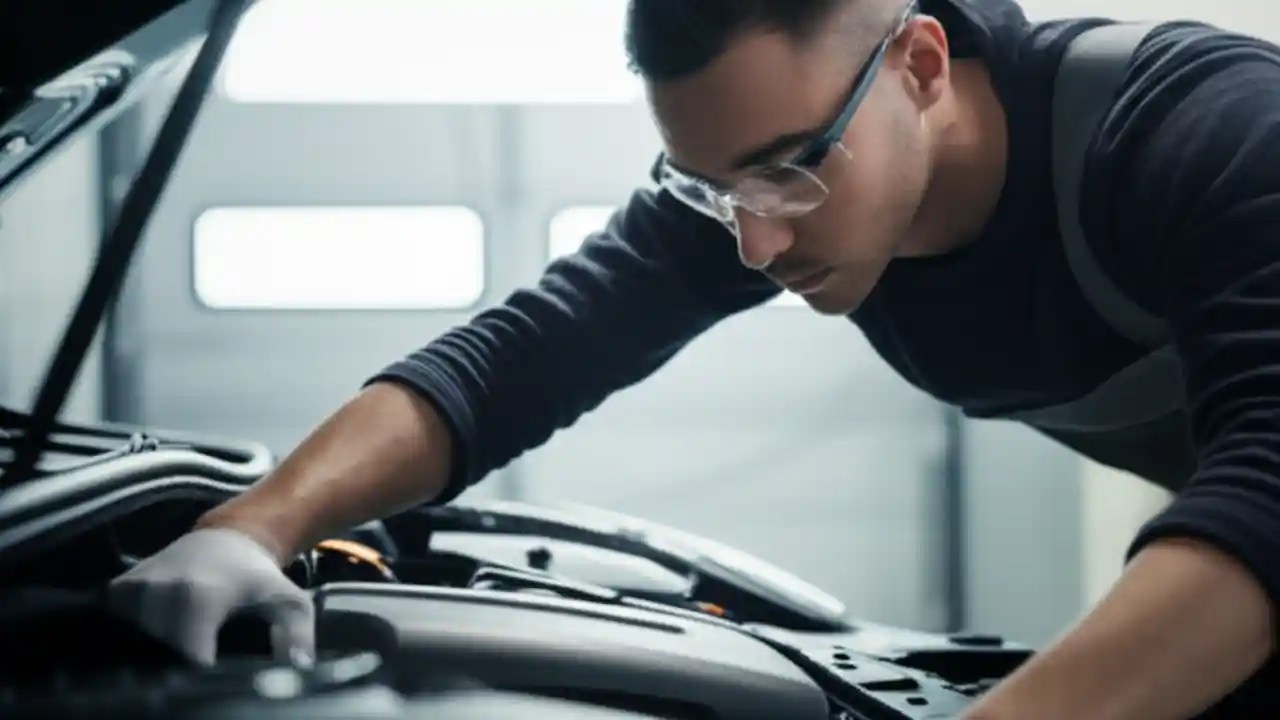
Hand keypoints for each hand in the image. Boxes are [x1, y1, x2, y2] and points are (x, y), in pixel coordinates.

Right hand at [107, 527, 314, 666]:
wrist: (226, 539)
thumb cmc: (259, 577)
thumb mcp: (289, 602)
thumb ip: (298, 636)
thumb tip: (298, 669)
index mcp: (199, 595)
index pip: (188, 657)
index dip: (202, 675)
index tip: (215, 677)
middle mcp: (158, 590)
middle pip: (160, 655)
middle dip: (179, 667)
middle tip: (200, 665)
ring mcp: (133, 590)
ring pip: (135, 645)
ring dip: (156, 654)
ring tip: (180, 651)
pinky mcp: (117, 590)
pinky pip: (118, 629)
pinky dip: (135, 639)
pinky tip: (157, 640)